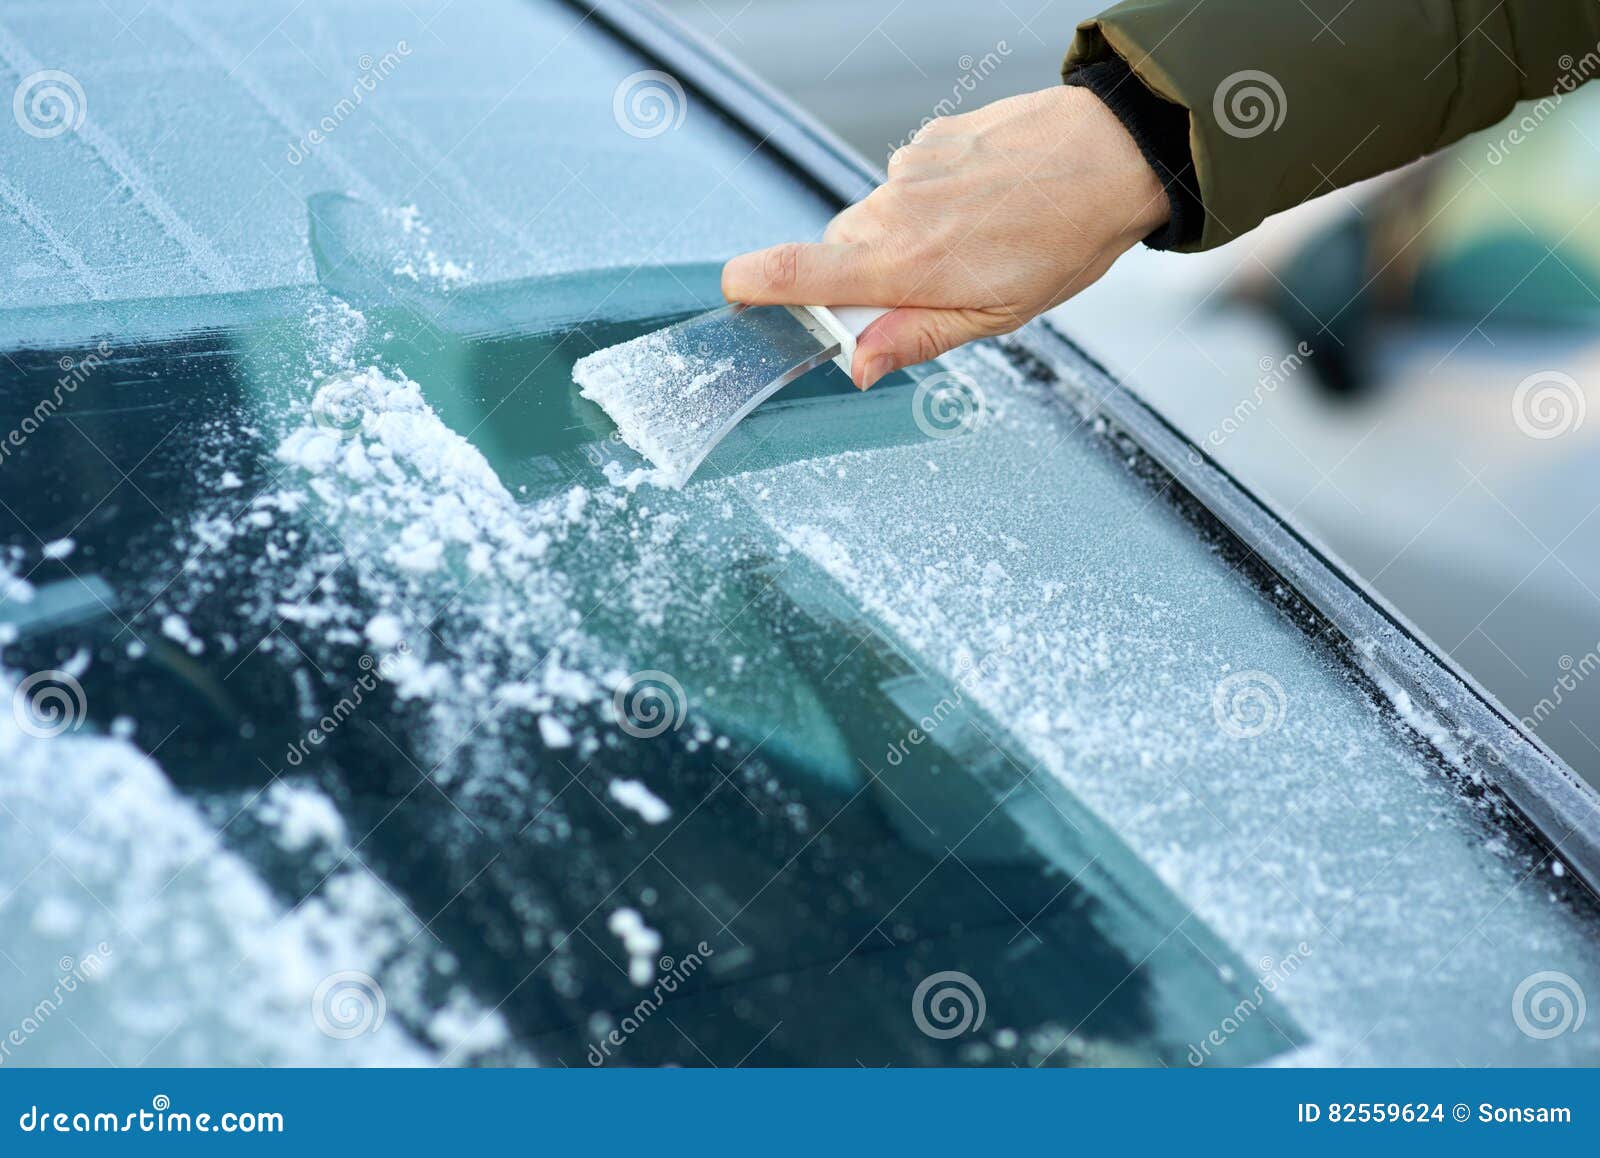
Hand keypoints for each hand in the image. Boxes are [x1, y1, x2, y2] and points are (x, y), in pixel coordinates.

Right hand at [721, 85, 1170, 388]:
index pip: (796, 273)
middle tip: (925, 290)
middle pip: (837, 252)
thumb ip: (914, 339)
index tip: (737, 295)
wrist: (1111, 156)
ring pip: (875, 217)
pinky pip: (905, 182)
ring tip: (970, 243)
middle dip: (862, 278)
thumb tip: (857, 367)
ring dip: (903, 239)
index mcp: (903, 265)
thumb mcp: (993, 318)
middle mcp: (893, 211)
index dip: (752, 286)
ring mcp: (909, 169)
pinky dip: (928, 200)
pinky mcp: (928, 139)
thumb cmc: (1061, 243)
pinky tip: (979, 205)